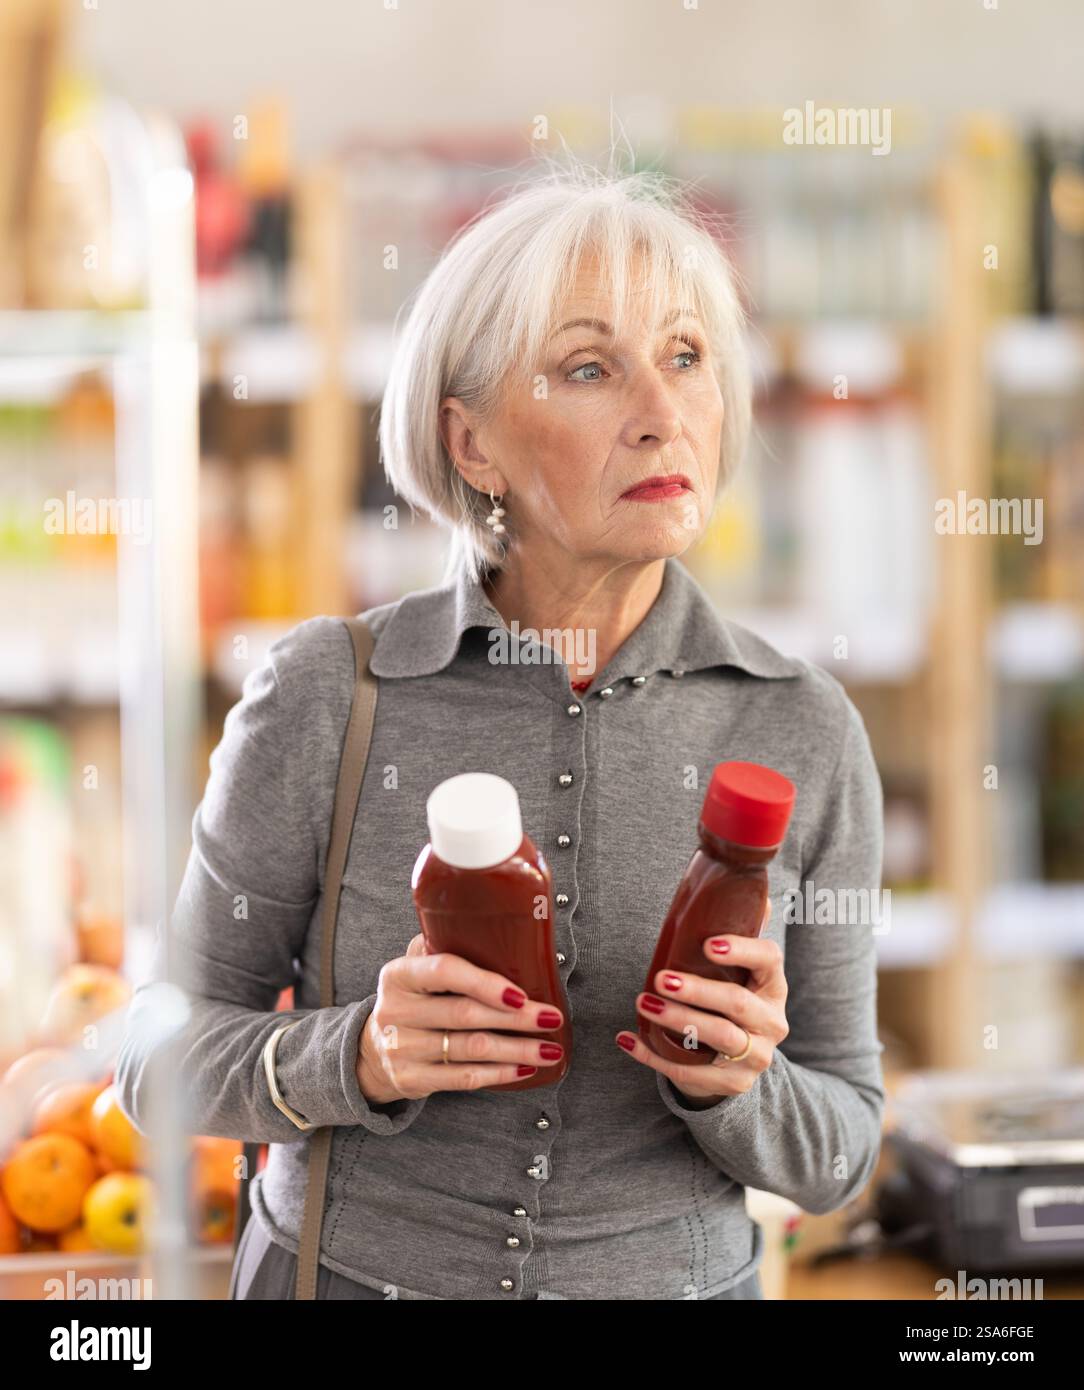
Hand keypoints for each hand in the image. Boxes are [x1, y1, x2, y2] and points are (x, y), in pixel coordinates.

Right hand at [356, 934, 564, 1102]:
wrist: (373, 1051)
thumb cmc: (412, 1000)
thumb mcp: (415, 969)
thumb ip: (443, 948)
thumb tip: (506, 930)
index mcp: (398, 975)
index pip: (442, 972)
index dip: (484, 983)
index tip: (520, 992)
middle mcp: (396, 1012)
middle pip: (465, 1015)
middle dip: (517, 1018)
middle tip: (552, 1017)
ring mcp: (402, 1049)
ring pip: (471, 1050)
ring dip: (518, 1049)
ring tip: (550, 1049)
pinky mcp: (413, 1080)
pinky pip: (465, 1078)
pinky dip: (500, 1074)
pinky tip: (525, 1068)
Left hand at [615, 901, 787, 1108]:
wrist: (742, 1061)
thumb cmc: (736, 999)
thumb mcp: (744, 970)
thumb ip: (744, 932)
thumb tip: (747, 888)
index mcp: (773, 985)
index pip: (769, 961)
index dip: (742, 951)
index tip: (709, 944)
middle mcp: (772, 1022)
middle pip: (737, 1004)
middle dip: (697, 990)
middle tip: (661, 978)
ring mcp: (755, 1056)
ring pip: (719, 1037)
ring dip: (678, 1020)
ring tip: (643, 1003)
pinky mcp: (733, 1083)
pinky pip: (691, 1072)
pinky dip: (654, 1056)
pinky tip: (627, 1040)